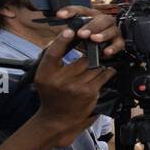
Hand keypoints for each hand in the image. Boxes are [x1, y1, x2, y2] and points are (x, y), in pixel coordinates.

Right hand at [33, 30, 114, 146]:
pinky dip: (105, 72)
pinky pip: (102, 75)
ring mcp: (76, 87)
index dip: (61, 40)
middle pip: (81, 59)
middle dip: (88, 54)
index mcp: (45, 75)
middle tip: (92, 50)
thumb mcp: (44, 76)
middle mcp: (60, 81)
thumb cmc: (51, 93)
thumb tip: (64, 37)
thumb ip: (51, 58)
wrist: (58, 118)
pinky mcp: (90, 92)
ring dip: (97, 64)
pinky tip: (104, 71)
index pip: (53, 53)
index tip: (70, 31)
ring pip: (94, 66)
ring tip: (95, 64)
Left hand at [55, 4, 124, 57]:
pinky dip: (113, 48)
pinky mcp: (119, 41)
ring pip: (111, 30)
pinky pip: (119, 44)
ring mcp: (113, 30)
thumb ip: (69, 30)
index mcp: (92, 15)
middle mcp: (104, 20)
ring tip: (94, 39)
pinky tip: (106, 51)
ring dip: (102, 34)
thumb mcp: (77, 32)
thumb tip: (60, 30)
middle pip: (100, 19)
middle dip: (91, 26)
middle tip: (81, 33)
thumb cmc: (89, 36)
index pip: (81, 10)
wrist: (102, 45)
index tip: (60, 15)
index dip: (70, 11)